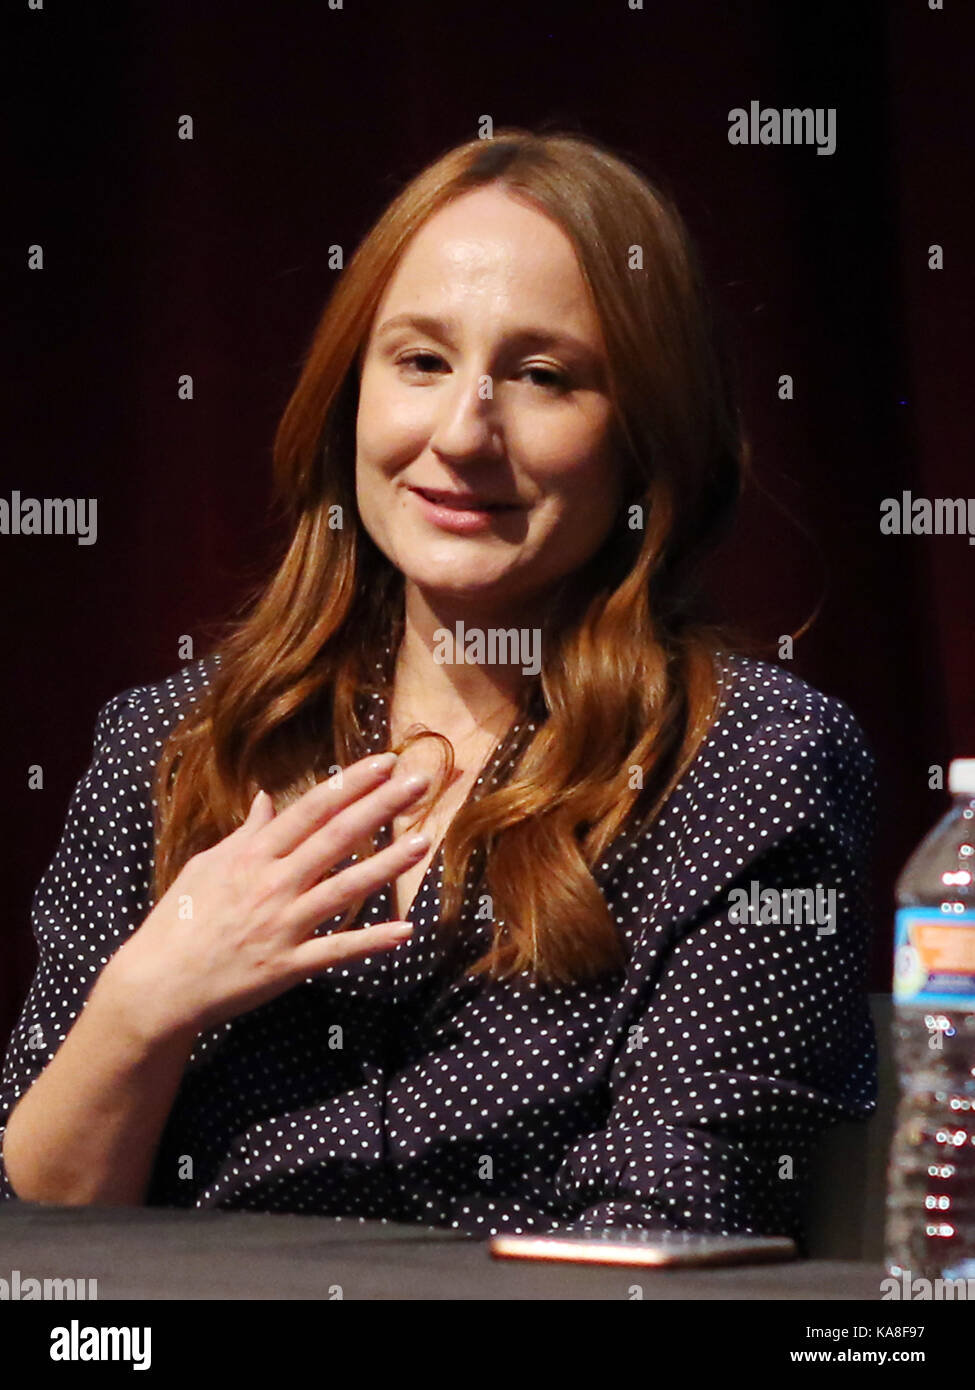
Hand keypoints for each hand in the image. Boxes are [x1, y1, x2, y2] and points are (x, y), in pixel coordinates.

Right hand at [101, 753, 431, 1038]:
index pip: (311, 810)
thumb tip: (267, 798)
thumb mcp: (207, 866)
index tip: (385, 761)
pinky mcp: (289, 965)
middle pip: (336, 838)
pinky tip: (406, 930)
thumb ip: (246, 833)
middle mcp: (272, 884)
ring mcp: (283, 925)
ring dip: (387, 864)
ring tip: (424, 841)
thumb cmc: (179, 921)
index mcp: (253, 856)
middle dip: (381, 807)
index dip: (351, 783)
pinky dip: (372, 941)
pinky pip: (338, 950)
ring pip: (344, 888)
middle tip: (420, 782)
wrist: (158, 985)